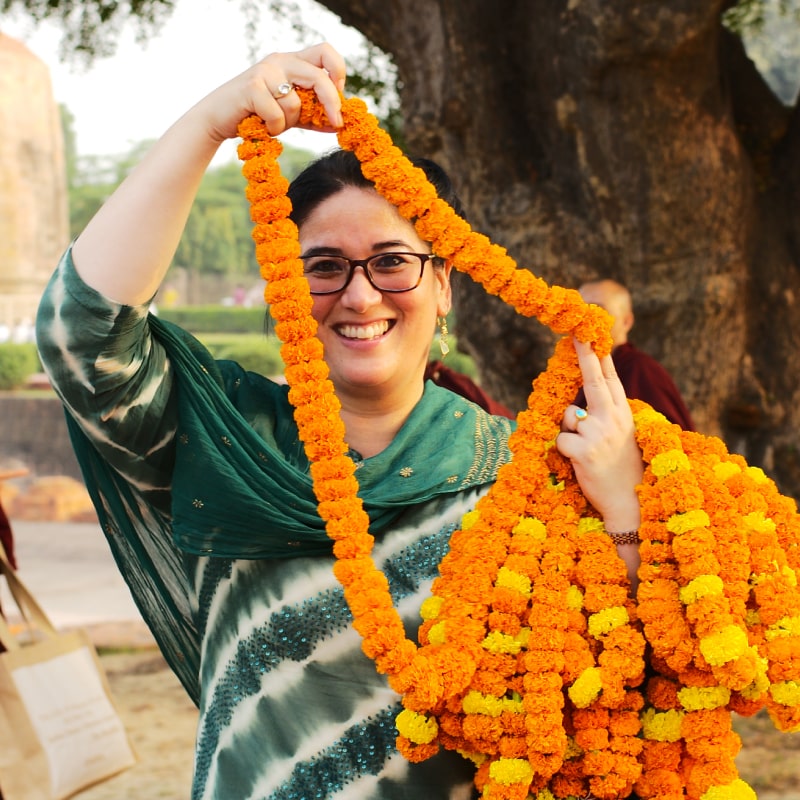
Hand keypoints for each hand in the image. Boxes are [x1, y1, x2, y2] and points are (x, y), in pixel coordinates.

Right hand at [200, 42, 346, 141]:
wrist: (218, 118)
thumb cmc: (257, 115)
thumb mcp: (291, 115)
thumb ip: (313, 116)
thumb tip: (338, 124)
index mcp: (293, 62)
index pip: (325, 52)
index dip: (338, 71)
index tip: (340, 97)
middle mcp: (280, 61)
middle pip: (318, 76)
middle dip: (331, 102)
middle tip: (336, 123)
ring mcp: (265, 72)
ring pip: (296, 103)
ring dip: (288, 123)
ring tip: (272, 124)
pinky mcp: (251, 87)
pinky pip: (277, 115)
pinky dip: (274, 128)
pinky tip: (262, 127)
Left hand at [555, 339, 643, 529]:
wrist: (629, 503)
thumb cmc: (622, 469)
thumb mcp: (622, 436)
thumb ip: (606, 415)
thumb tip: (579, 402)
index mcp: (624, 414)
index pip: (610, 377)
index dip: (600, 354)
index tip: (593, 332)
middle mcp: (613, 419)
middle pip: (594, 379)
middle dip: (585, 354)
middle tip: (576, 333)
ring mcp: (599, 434)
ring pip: (568, 416)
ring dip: (569, 431)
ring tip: (586, 450)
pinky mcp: (584, 451)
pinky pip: (560, 439)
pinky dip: (563, 451)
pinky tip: (579, 463)